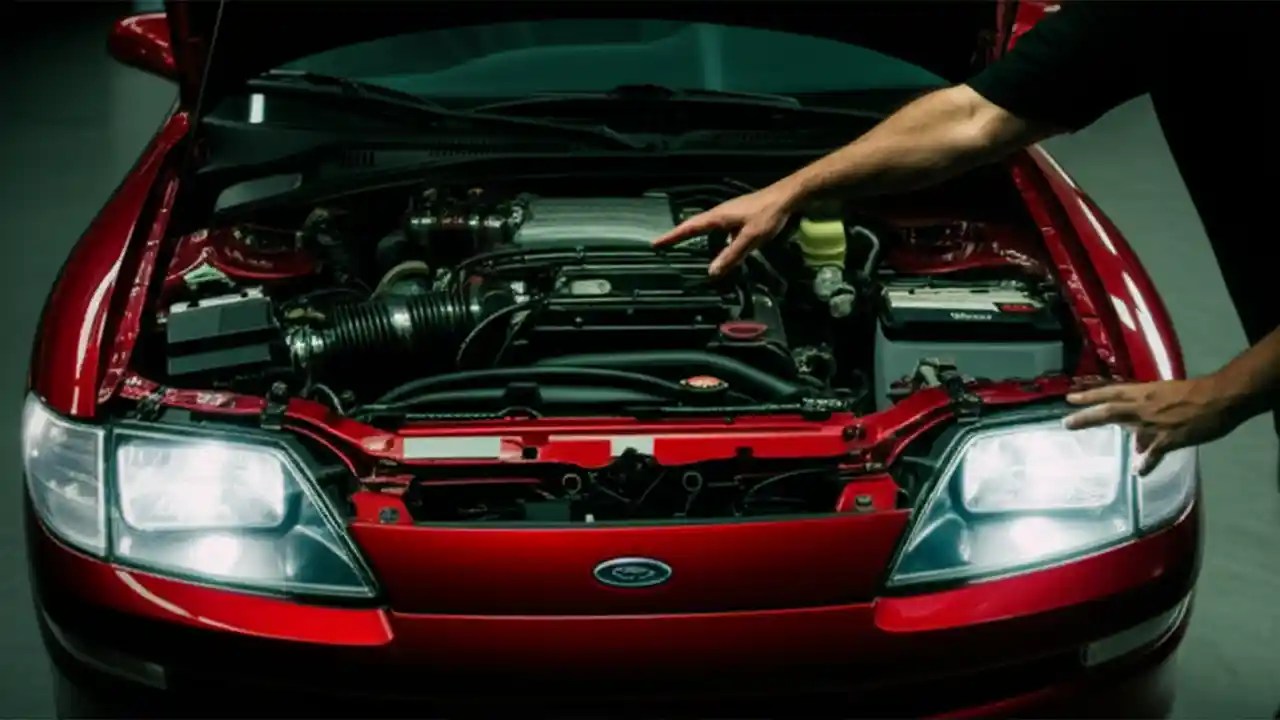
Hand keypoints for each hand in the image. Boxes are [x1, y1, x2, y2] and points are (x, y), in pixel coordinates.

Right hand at [652, 183, 798, 276]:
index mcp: (718, 217)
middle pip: (693, 225)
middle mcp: (719, 213)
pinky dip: (712, 238)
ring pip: (707, 227)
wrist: (786, 196)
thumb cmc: (767, 215)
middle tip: (663, 244)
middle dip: (678, 235)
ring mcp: (729, 213)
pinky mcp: (738, 215)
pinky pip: (719, 229)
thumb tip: (711, 273)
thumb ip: (731, 255)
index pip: (689, 227)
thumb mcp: (750, 238)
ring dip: (694, 235)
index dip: (672, 236)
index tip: (655, 243)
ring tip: (684, 246)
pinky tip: (720, 247)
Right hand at [1063, 378, 1236, 474]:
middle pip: (1109, 398)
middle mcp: (1143, 400)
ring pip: (1122, 392)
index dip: (1086, 418)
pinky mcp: (1163, 389)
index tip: (1067, 422)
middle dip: (1088, 400)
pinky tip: (1129, 402)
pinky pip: (1139, 393)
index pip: (1107, 414)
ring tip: (1089, 395)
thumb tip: (1138, 469)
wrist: (1224, 398)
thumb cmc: (1200, 420)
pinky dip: (1127, 396)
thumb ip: (1155, 452)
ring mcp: (1153, 393)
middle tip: (1069, 399)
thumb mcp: (1177, 440)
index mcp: (1142, 411)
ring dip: (1103, 394)